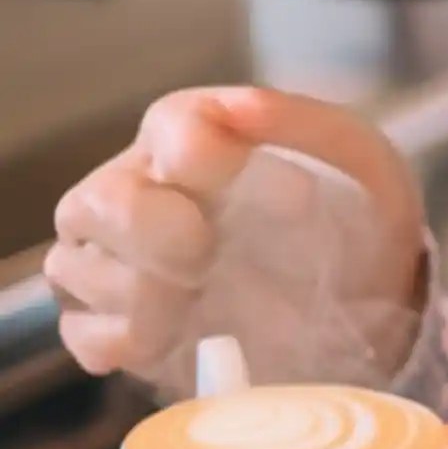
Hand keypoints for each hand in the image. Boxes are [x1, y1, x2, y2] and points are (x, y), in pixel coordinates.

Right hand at [47, 87, 425, 391]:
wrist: (358, 301)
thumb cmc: (351, 219)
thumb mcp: (362, 163)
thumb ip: (307, 124)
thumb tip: (240, 105)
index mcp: (183, 130)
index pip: (177, 136)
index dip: (232, 172)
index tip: (299, 201)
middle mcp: (127, 182)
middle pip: (103, 202)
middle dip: (169, 239)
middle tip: (215, 257)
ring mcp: (100, 254)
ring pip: (83, 271)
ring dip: (161, 298)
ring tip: (217, 300)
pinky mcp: (97, 323)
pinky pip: (87, 337)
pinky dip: (142, 343)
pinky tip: (188, 334)